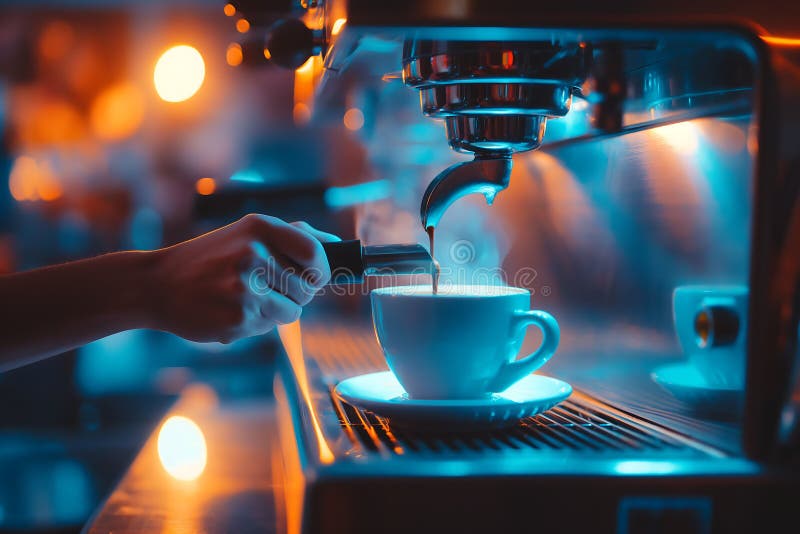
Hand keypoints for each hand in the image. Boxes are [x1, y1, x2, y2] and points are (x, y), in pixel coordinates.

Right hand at [152, 214, 339, 343]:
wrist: (157, 284)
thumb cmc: (209, 259)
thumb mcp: (246, 234)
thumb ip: (292, 237)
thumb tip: (335, 246)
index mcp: (261, 228)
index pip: (315, 255)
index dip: (320, 271)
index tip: (313, 277)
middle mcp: (255, 254)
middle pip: (308, 288)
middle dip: (294, 292)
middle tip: (264, 287)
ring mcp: (247, 287)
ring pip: (293, 311)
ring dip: (275, 310)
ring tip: (244, 298)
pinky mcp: (239, 317)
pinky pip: (270, 327)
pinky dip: (256, 323)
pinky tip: (231, 310)